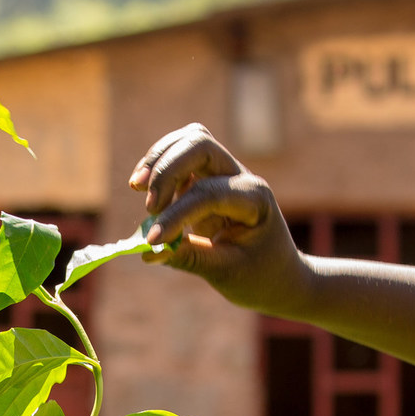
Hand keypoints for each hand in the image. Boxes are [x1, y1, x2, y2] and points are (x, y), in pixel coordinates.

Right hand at [131, 124, 307, 314]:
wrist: (277, 273)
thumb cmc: (258, 275)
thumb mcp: (226, 273)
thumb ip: (189, 258)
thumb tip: (148, 252)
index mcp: (254, 199)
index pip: (209, 194)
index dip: (176, 214)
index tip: (153, 240)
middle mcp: (241, 176)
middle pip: (200, 145)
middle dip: (167, 170)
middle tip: (149, 207)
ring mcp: (224, 172)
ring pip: (189, 139)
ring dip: (159, 159)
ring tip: (137, 188)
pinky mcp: (207, 177)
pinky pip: (179, 153)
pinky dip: (158, 164)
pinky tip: (142, 188)